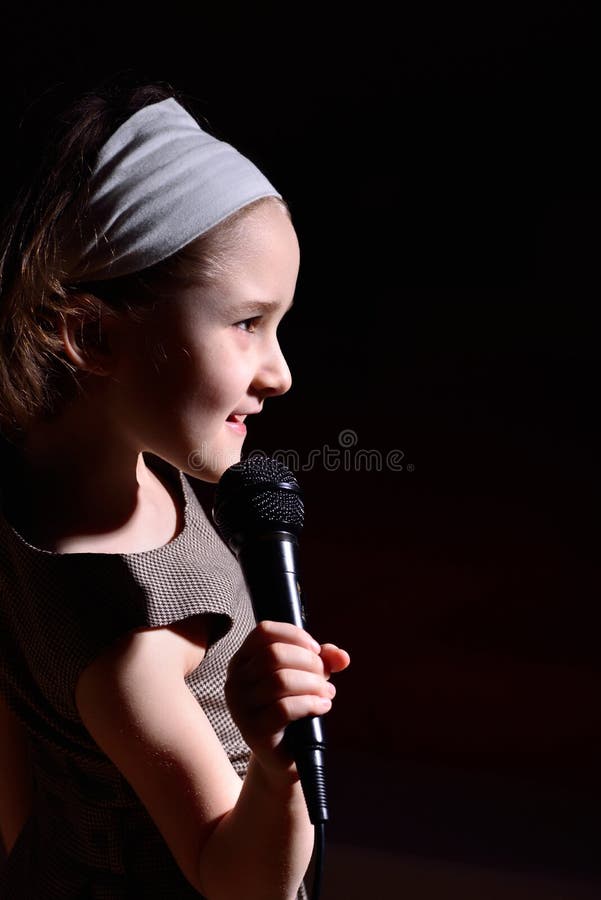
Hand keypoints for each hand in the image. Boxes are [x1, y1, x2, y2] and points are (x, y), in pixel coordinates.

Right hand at [225, 621, 349, 778]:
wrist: (285, 754)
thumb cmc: (294, 708)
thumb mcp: (308, 677)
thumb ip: (324, 661)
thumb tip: (342, 657)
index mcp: (243, 660)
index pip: (264, 632)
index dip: (295, 635)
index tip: (316, 650)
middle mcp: (235, 680)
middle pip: (274, 654)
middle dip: (309, 662)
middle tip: (324, 677)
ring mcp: (240, 707)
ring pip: (280, 680)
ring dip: (313, 684)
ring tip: (327, 693)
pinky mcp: (253, 731)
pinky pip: (284, 708)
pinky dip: (310, 703)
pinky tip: (323, 706)